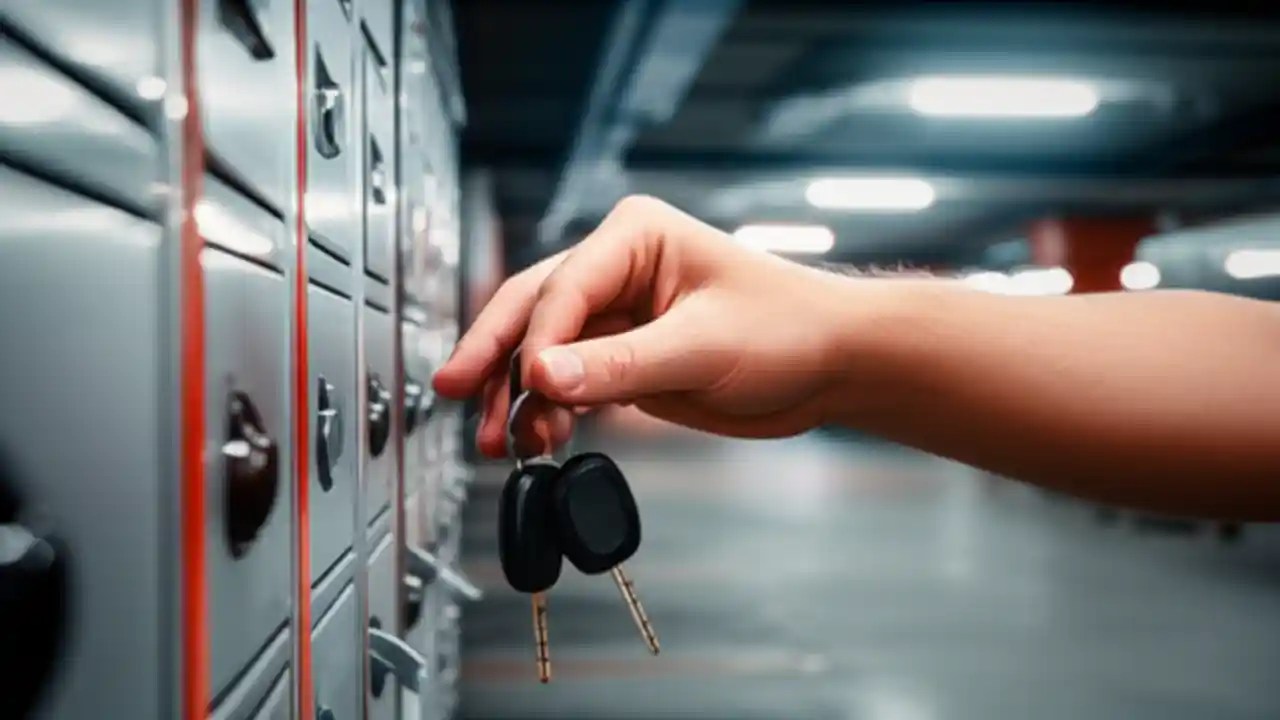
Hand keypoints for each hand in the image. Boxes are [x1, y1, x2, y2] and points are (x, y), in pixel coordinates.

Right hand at [432, 196, 853, 456]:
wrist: (832, 364)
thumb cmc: (788, 328)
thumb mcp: (702, 346)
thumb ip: (618, 364)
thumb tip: (541, 375)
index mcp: (634, 237)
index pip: (562, 288)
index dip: (535, 341)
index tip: (524, 387)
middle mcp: (617, 270)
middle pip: (534, 311)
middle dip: (498, 358)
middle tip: (455, 394)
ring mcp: (619, 316)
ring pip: (546, 351)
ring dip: (520, 393)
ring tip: (501, 440)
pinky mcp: (626, 357)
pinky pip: (572, 380)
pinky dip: (552, 409)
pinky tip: (539, 436)